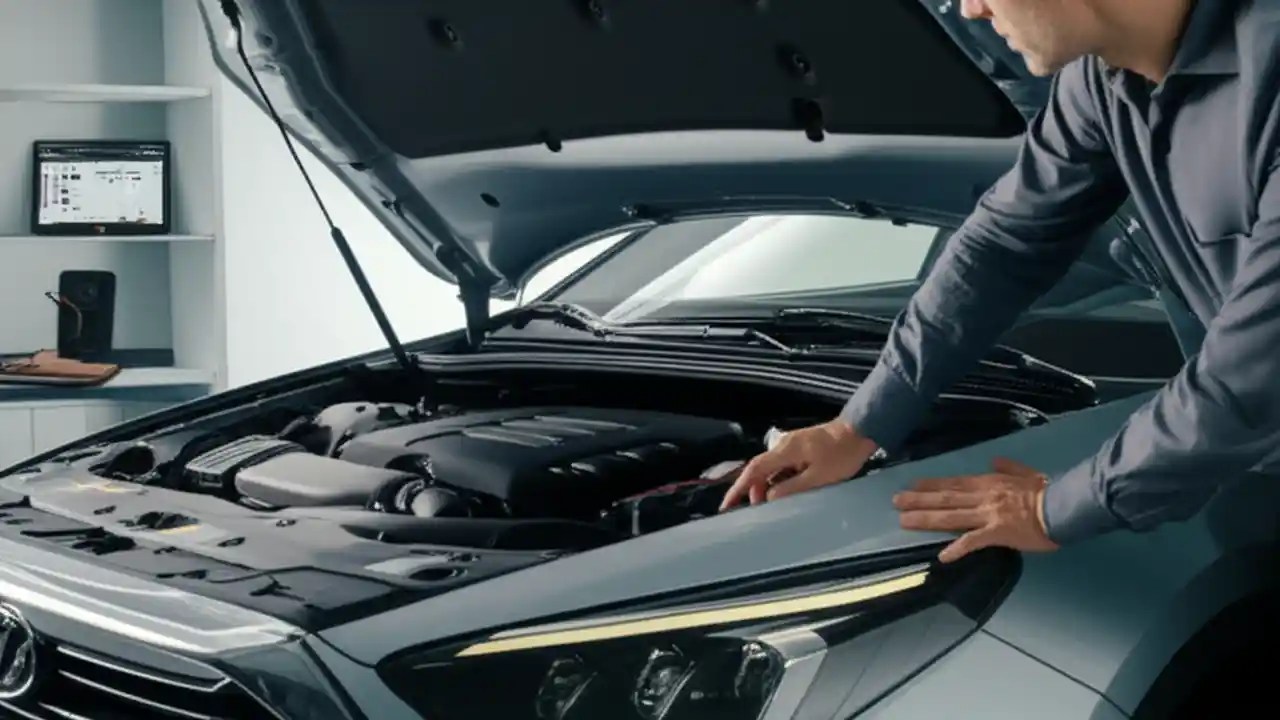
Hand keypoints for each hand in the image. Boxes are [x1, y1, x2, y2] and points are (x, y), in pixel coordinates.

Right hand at [719, 419, 878, 510]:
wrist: (861, 430)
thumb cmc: (842, 455)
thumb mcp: (819, 477)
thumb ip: (792, 488)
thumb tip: (769, 498)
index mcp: (785, 451)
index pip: (754, 471)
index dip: (738, 489)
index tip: (726, 506)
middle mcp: (783, 445)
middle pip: (759, 469)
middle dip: (753, 490)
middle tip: (755, 511)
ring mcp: (792, 445)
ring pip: (771, 468)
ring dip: (767, 486)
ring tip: (771, 505)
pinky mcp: (802, 447)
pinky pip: (782, 466)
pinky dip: (779, 480)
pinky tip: (786, 492)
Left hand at [892, 457, 1058, 562]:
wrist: (1064, 506)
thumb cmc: (1049, 492)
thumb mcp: (1027, 473)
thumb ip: (1010, 467)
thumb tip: (996, 460)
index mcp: (989, 483)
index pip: (954, 484)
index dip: (931, 485)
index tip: (912, 484)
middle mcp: (983, 497)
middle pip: (945, 498)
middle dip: (918, 500)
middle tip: (895, 501)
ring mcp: (988, 515)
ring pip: (950, 517)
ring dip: (925, 519)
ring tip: (903, 521)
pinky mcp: (997, 533)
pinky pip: (973, 542)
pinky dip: (957, 549)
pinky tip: (942, 556)